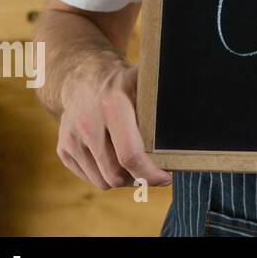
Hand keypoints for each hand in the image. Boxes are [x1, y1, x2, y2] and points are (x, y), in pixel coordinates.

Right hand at [56, 62, 172, 189]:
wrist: (82, 76)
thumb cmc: (123, 83)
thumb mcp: (145, 84)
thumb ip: (161, 108)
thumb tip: (192, 127)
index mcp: (113, 106)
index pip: (131, 155)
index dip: (151, 174)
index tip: (166, 176)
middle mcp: (88, 124)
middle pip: (116, 175)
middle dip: (140, 180)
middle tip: (154, 172)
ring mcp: (72, 139)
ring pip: (102, 181)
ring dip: (123, 180)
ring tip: (137, 165)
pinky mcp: (64, 149)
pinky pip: (89, 177)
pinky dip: (106, 176)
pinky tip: (117, 159)